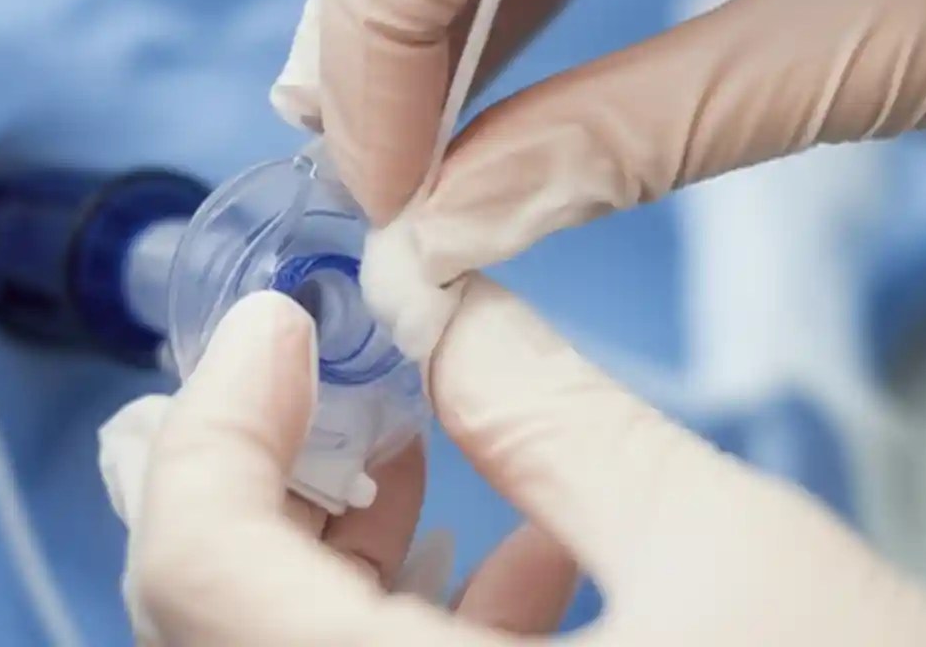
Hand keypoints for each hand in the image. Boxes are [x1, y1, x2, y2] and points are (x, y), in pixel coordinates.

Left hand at [99, 281, 925, 644]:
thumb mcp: (726, 554)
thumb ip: (551, 419)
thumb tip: (446, 309)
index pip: (199, 567)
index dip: (216, 421)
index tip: (275, 327)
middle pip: (210, 615)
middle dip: (255, 473)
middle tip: (309, 372)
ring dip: (325, 543)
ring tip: (409, 446)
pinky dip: (402, 619)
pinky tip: (510, 555)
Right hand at [272, 0, 925, 282]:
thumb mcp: (840, 47)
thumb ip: (635, 134)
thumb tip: (458, 228)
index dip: (377, 44)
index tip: (384, 190)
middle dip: (378, 42)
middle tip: (377, 184)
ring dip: (420, 42)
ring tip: (407, 161)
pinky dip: (490, 24)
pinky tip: (472, 109)